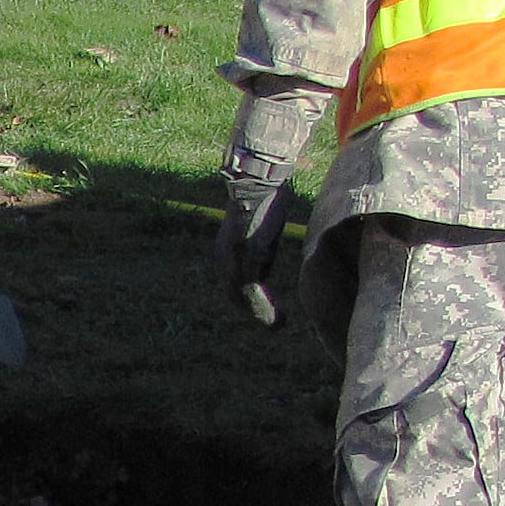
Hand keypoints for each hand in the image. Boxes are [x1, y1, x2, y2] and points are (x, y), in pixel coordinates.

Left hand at [213, 165, 293, 327]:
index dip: (251, 300)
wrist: (259, 182)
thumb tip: (266, 256)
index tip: (269, 310)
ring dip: (263, 314)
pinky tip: (278, 318)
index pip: (234, 284)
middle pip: (236, 296)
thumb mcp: (263, 227)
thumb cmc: (266, 197)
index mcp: (227, 252)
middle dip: (258, 311)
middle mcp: (225, 259)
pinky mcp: (246, 259)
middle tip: (278, 322)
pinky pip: (251, 292)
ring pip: (244, 298)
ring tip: (279, 324)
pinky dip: (265, 309)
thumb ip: (262, 245)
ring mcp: (234, 260)